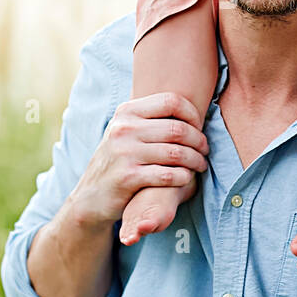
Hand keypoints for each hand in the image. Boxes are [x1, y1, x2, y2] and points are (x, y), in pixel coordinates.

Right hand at [71, 92, 209, 228]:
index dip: (193, 114)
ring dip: (196, 160)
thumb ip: (150, 117)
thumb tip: (190, 108)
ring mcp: (124, 153)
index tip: (199, 127)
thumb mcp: (125, 131)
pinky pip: (169, 175)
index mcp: (126, 112)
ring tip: (200, 165)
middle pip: (178, 129)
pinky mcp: (128, 178)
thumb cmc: (118, 160)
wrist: (91, 196)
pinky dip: (184, 177)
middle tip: (205, 150)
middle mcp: (123, 129)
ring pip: (177, 153)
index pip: (171, 101)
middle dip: (199, 141)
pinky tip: (186, 178)